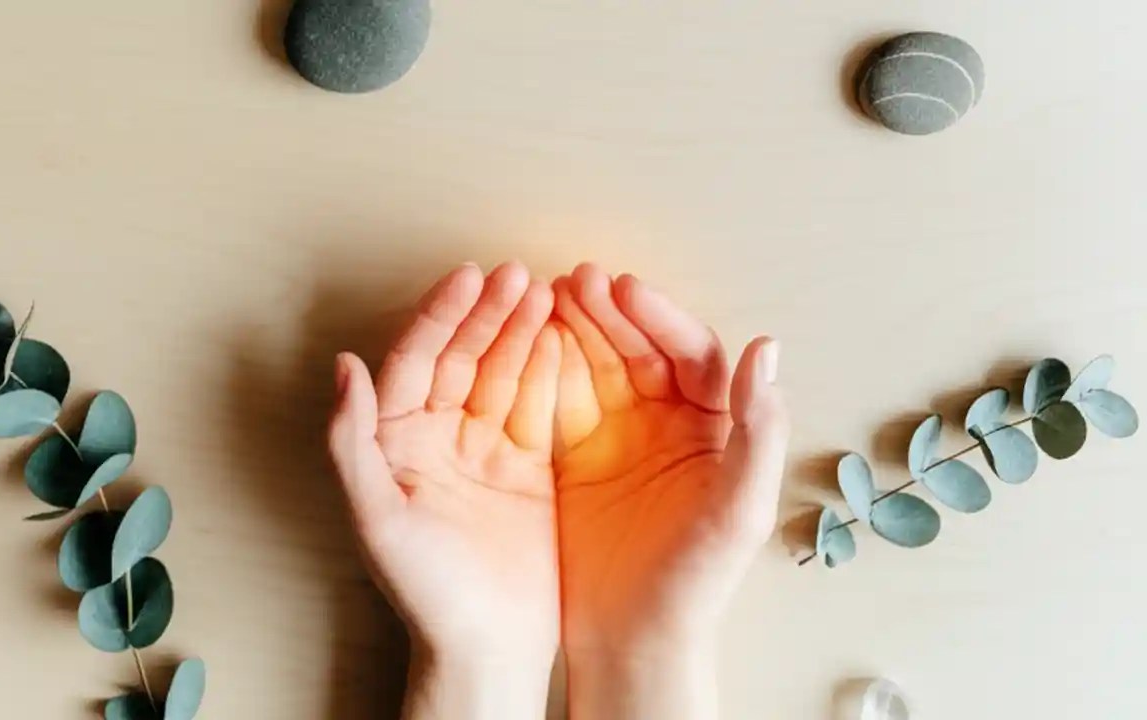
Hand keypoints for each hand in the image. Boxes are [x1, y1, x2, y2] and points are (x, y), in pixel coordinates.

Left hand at [328, 262, 560, 718]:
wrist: (488, 648)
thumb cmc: (424, 593)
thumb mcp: (377, 518)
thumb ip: (353, 441)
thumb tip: (345, 366)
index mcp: (395, 443)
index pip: (416, 361)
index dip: (441, 317)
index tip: (470, 277)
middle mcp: (436, 439)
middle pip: (462, 357)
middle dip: (488, 313)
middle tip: (519, 274)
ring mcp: (483, 451)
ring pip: (502, 374)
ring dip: (522, 332)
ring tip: (547, 292)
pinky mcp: (525, 469)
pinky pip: (536, 406)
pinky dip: (550, 370)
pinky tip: (565, 337)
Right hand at [552, 264, 788, 718]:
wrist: (632, 642)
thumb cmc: (696, 584)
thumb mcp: (739, 511)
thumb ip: (757, 430)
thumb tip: (765, 347)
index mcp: (715, 429)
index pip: (692, 355)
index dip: (660, 318)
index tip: (625, 290)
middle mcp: (668, 424)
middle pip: (640, 350)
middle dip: (609, 313)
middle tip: (574, 281)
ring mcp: (619, 437)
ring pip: (597, 367)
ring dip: (574, 330)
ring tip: (545, 296)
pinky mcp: (577, 458)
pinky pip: (560, 402)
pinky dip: (545, 370)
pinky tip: (526, 343)